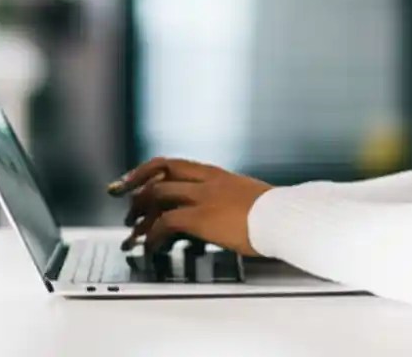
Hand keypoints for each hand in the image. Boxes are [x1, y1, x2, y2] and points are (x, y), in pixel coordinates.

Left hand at [107, 157, 272, 255]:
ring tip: (133, 232)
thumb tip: (219, 214)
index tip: (131, 181)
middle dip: (135, 188)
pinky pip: (165, 223)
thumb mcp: (247, 198)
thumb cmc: (276, 212)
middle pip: (158, 173)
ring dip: (140, 214)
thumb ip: (227, 201)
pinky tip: (150, 246)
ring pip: (157, 195)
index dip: (146, 171)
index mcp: (216, 174)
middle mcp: (206, 180)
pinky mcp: (201, 217)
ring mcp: (203, 197)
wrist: (287, 217)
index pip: (172, 164)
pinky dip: (152, 235)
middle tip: (123, 203)